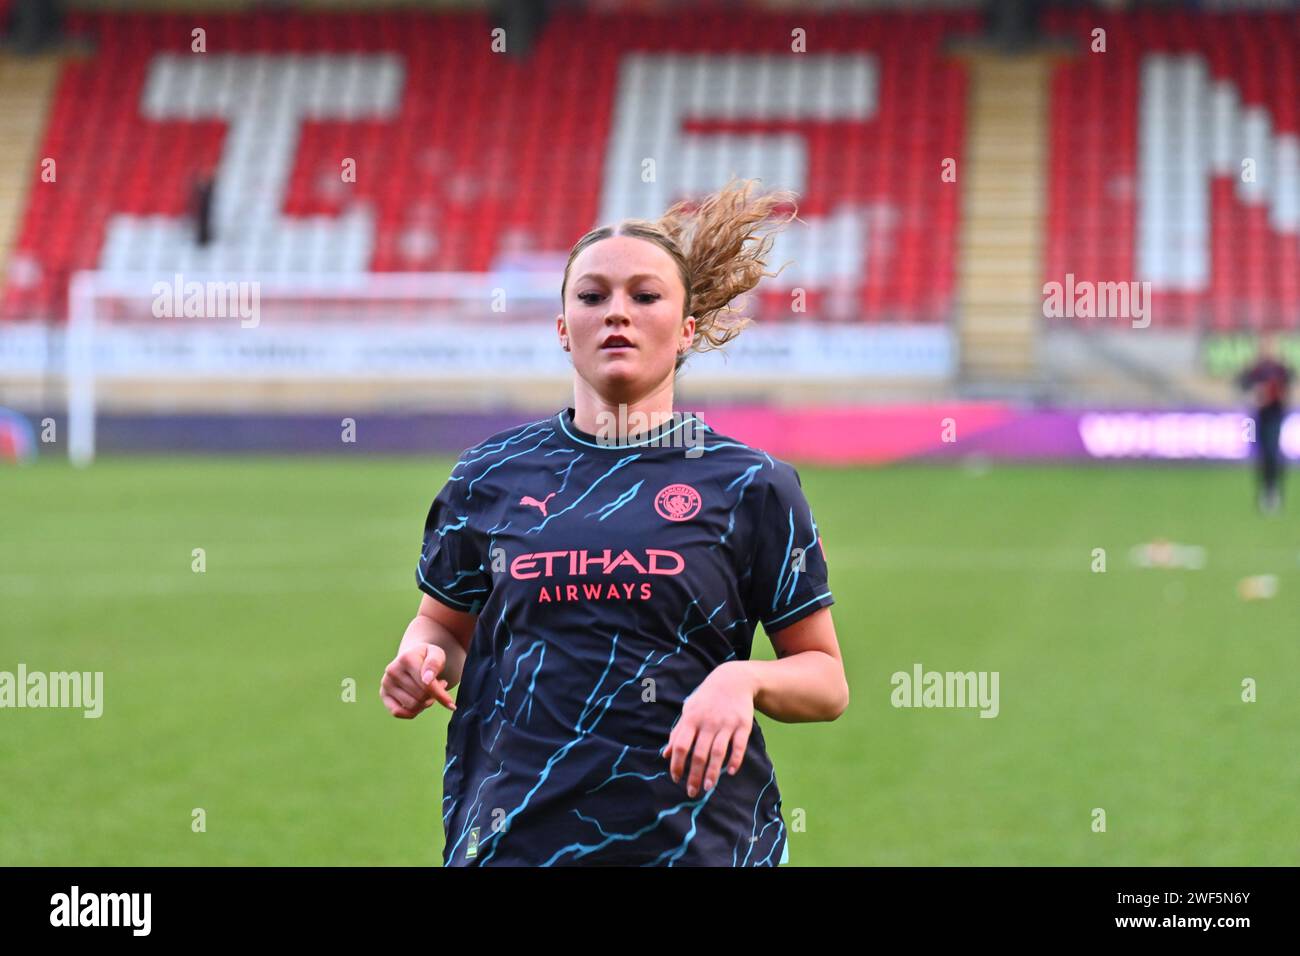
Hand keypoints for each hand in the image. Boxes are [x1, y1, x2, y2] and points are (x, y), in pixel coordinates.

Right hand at [381, 644, 455, 718]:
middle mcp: (392, 670)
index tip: (452, 705)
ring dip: (425, 704)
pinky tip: (420, 704)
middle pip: (420, 697)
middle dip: (433, 696)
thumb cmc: (427, 657)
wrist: (411, 658)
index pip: (426, 685)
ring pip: (412, 706)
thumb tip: (427, 680)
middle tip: (439, 687)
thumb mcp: (436, 654)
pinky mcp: (383, 694)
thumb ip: (434, 664)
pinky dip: (412, 713)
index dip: (441, 696)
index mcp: (406, 658)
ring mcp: (386, 683)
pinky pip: (397, 712)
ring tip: (429, 693)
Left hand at [661, 661, 756, 796]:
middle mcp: (708, 722)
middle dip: (694, 775)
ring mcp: (726, 723)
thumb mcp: (688, 711)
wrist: (733, 680)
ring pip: (718, 752)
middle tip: (692, 792)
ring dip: (712, 772)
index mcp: (691, 719)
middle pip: (699, 754)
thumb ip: (677, 733)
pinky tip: (730, 772)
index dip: (677, 764)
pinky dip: (735, 760)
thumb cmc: (706, 699)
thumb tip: (665, 755)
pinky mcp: (743, 725)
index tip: (676, 779)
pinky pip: (738, 745)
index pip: (680, 746)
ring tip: (708, 788)